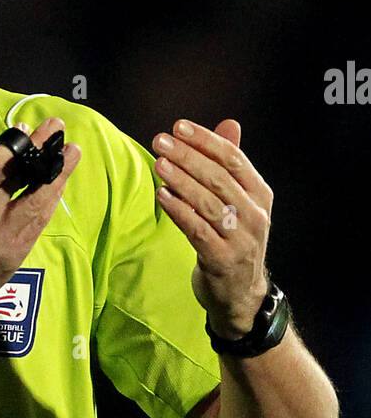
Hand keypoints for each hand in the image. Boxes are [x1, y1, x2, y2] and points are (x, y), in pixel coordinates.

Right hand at [0, 112, 80, 309]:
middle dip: (46, 152)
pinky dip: (50, 201)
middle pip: (25, 180)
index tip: (29, 127)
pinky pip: (38, 223)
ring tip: (72, 154)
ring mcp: (3, 242)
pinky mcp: (15, 257)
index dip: (19, 143)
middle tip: (59, 129)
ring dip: (59, 176)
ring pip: (40, 203)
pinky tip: (56, 184)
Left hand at [151, 118, 271, 338]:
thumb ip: (230, 164)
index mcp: (259, 195)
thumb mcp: (239, 202)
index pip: (234, 159)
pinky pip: (197, 230)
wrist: (240, 294)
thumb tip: (230, 123)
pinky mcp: (222, 259)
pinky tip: (161, 196)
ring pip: (208, 202)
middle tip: (160, 141)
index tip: (179, 126)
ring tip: (158, 164)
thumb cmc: (233, 240)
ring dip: (180, 181)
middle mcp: (254, 215)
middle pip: (218, 178)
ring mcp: (240, 239)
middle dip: (187, 156)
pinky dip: (179, 211)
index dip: (206, 140)